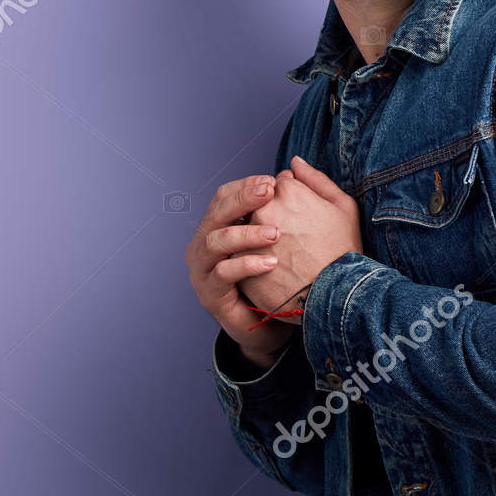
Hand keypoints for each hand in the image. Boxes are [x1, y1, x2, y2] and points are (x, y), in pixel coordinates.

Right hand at [186, 174, 291, 364]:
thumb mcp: (285, 237)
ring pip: (215, 241)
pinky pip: (223, 274)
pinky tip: (271, 262)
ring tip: (276, 233)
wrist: (271, 325)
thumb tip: (292, 170)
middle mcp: (204, 245)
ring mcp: (203, 270)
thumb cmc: (277, 278)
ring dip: (245, 233)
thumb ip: (286, 204)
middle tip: (270, 192)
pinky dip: (246, 265)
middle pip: (215, 214)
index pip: (223, 197)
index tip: (274, 181)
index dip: (245, 186)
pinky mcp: (210, 294)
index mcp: (219, 227)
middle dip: (243, 200)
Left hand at [237, 156, 362, 323]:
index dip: (289, 203)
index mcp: (287, 192)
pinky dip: (251, 262)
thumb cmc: (344, 250)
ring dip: (257, 240)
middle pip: (257, 206)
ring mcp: (248, 237)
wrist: (336, 295)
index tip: (301, 220)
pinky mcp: (240, 263)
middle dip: (269, 218)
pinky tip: (274, 273)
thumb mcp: (344, 207)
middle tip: (292, 240)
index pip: (275, 186)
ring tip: (284, 258)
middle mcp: (262, 210)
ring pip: (246, 232)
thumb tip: (293, 162)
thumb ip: (316, 179)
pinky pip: (240, 256)